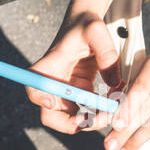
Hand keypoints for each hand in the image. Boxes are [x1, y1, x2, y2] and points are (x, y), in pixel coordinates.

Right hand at [25, 12, 122, 134]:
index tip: (53, 102)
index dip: (39, 98)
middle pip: (50, 115)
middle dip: (71, 124)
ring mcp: (66, 91)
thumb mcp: (97, 31)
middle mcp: (54, 83)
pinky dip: (100, 113)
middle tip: (92, 120)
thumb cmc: (87, 25)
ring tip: (112, 111)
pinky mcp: (79, 94)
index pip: (35, 86)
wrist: (88, 25)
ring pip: (71, 119)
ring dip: (90, 122)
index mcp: (51, 65)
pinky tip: (115, 102)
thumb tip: (114, 83)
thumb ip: (106, 52)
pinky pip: (86, 112)